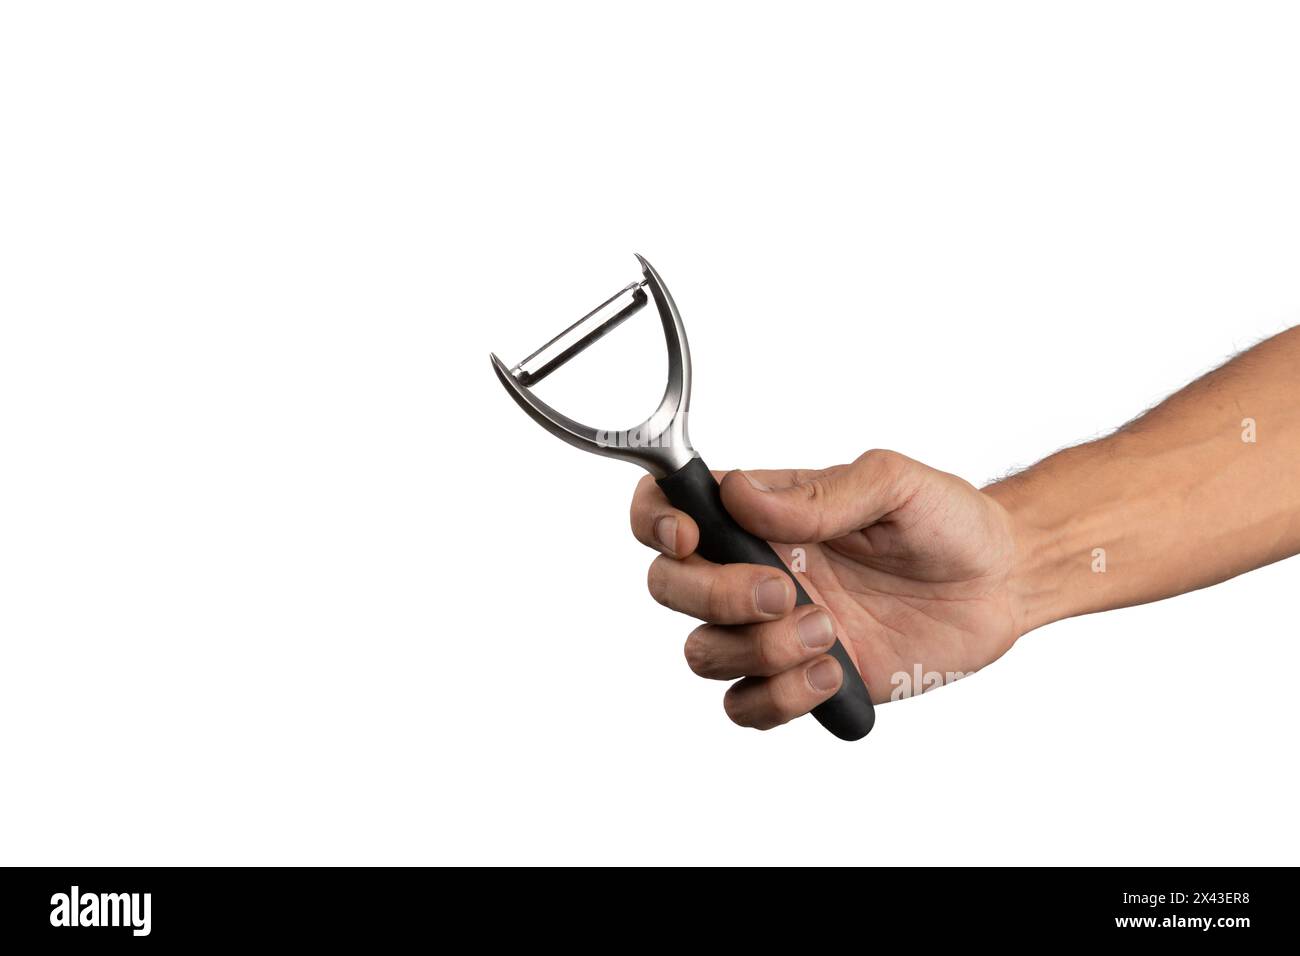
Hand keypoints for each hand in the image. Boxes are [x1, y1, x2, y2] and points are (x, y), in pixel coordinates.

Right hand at [630, 450, 1023, 729]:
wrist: (1001, 584)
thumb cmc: (947, 521)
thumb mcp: (894, 484)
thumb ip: (818, 493)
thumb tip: (741, 494)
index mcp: (761, 512)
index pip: (668, 507)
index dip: (653, 520)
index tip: (690, 537)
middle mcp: (752, 567)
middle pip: (669, 587)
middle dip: (714, 596)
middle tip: (785, 591)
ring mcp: (772, 628)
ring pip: (702, 652)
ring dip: (757, 649)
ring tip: (828, 632)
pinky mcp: (801, 680)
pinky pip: (746, 706)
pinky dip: (778, 698)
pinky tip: (831, 673)